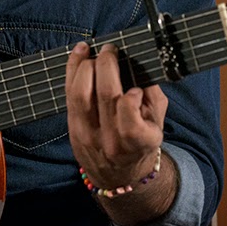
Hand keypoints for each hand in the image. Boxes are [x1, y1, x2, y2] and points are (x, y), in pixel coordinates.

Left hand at [65, 42, 174, 225]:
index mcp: (139, 143)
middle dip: (107, 65)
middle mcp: (111, 142)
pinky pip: (68, 95)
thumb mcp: (158, 124)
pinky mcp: (71, 129)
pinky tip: (79, 55)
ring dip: (84, 65)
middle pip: (104, 96)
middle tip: (111, 49)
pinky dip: (72, 71)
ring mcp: (87, 136)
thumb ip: (153, 96)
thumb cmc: (141, 142)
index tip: (136, 88)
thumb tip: (140, 63)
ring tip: (91, 50)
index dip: (131, 99)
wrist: (118, 176)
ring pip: (80, 94)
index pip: (130, 122)